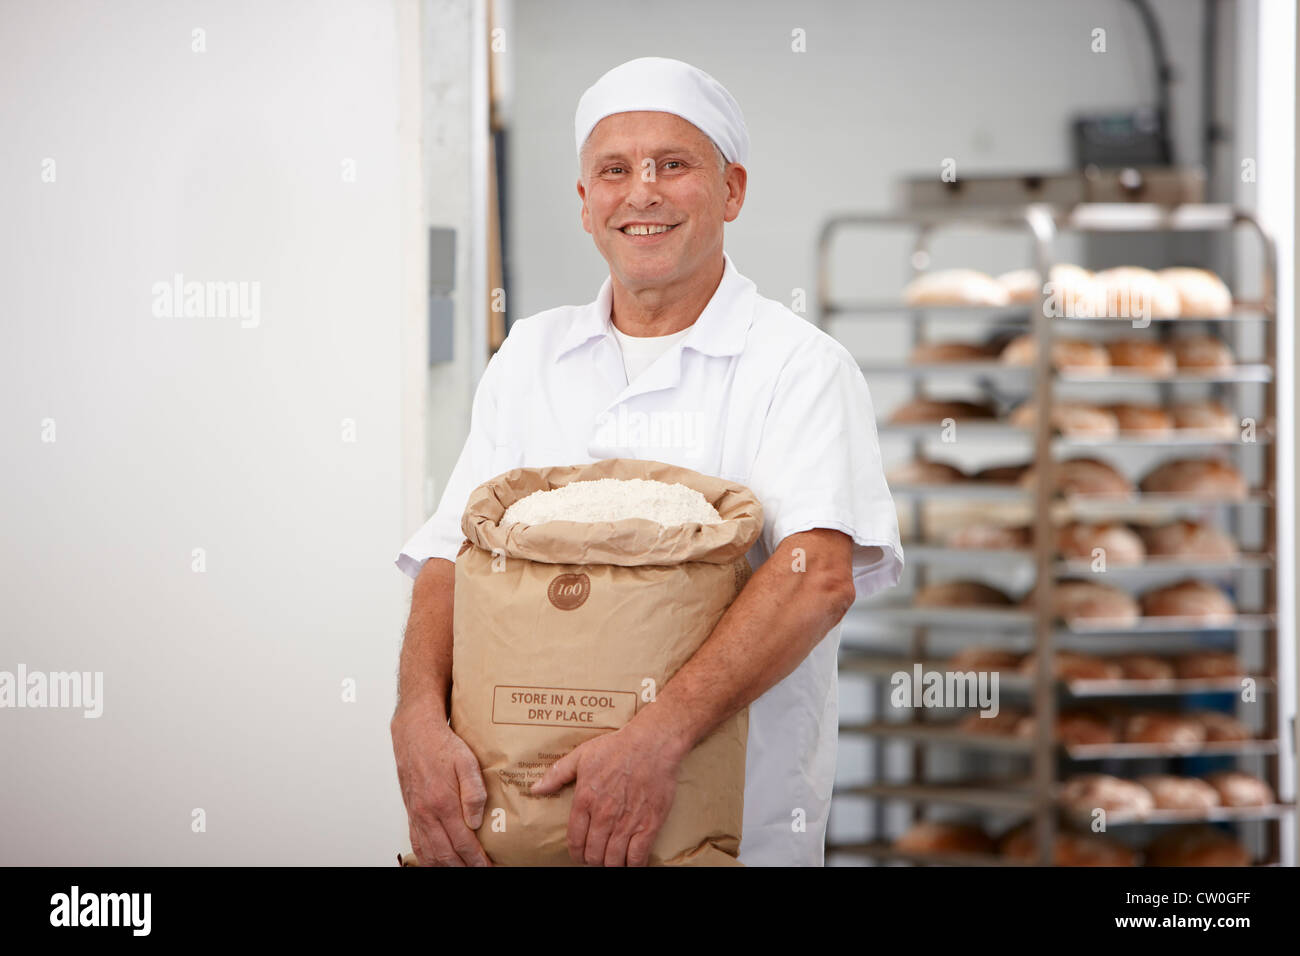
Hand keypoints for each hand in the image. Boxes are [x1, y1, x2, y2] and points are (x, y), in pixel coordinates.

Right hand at [391, 698, 492, 866]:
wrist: (414, 732)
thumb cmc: (442, 744)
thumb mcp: (467, 761)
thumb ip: (474, 792)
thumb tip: (477, 821)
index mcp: (442, 803)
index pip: (462, 842)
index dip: (476, 860)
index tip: (487, 866)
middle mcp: (426, 813)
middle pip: (445, 854)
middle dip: (463, 867)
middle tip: (479, 870)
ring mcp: (416, 815)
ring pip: (429, 853)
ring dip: (445, 866)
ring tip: (461, 869)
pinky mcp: (410, 812)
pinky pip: (416, 843)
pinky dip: (427, 858)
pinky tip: (437, 861)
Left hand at [529, 717, 683, 866]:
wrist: (651, 744)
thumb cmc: (616, 747)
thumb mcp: (581, 755)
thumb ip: (557, 774)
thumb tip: (535, 789)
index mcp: (585, 800)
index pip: (575, 840)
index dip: (576, 853)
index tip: (580, 854)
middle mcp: (604, 815)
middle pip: (593, 854)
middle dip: (593, 859)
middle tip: (598, 855)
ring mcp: (627, 822)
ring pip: (613, 860)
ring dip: (611, 864)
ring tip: (613, 859)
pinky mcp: (649, 824)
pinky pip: (637, 857)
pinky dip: (632, 865)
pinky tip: (631, 861)